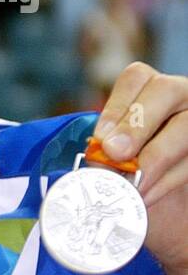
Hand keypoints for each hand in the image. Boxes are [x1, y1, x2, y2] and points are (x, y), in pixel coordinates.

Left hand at [95, 62, 187, 274]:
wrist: (165, 196)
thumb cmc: (134, 166)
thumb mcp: (118, 153)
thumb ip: (109, 147)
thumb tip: (96, 158)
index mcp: (152, 87)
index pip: (136, 78)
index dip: (117, 107)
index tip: (100, 138)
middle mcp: (182, 94)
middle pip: (167, 91)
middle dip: (137, 125)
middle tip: (116, 155)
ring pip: (186, 128)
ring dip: (154, 160)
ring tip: (130, 186)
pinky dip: (168, 180)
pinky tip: (147, 196)